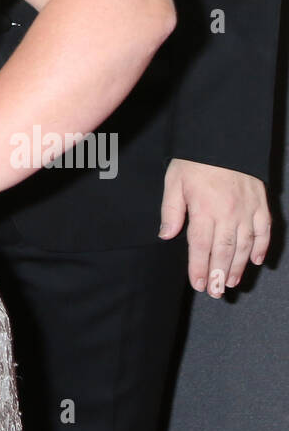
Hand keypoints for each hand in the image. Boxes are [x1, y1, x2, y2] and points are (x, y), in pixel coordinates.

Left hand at [159, 159, 270, 295]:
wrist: (222, 138)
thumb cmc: (195, 160)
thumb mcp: (174, 181)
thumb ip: (171, 210)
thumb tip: (166, 235)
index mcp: (204, 208)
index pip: (200, 246)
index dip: (199, 267)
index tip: (199, 284)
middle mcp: (228, 212)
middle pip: (224, 250)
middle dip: (219, 274)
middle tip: (216, 292)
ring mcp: (247, 209)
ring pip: (244, 245)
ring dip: (238, 266)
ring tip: (232, 282)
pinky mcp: (260, 203)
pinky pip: (264, 230)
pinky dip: (261, 247)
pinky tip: (256, 260)